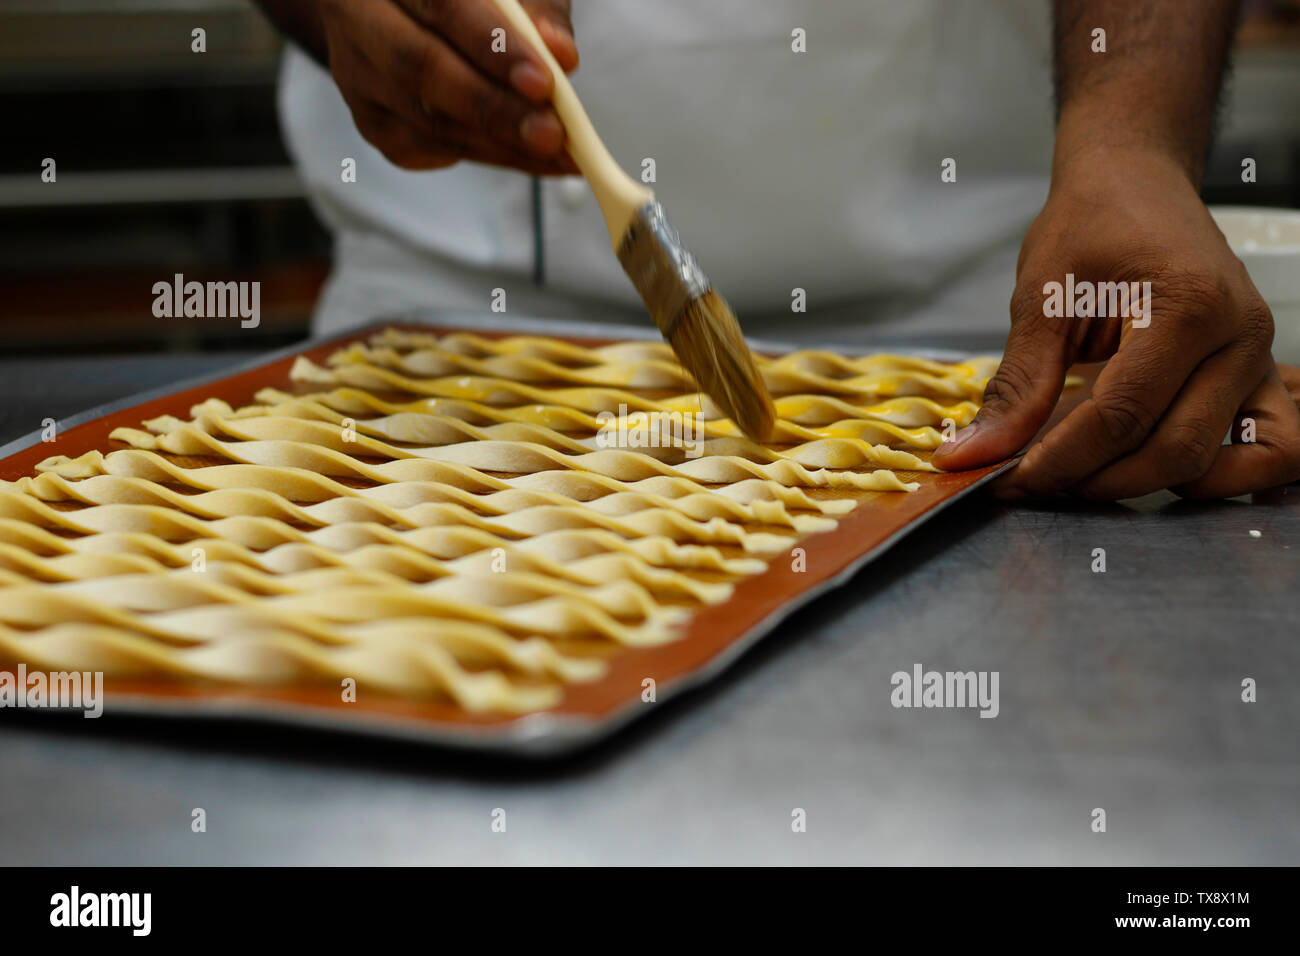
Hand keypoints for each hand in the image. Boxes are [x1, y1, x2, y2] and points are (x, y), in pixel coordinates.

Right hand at [318, 0, 578, 174]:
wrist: (415, 11)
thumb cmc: (478, 0)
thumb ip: (537, 8)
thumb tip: (562, 57)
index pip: (440, 5)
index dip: (492, 46)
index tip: (544, 83)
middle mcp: (356, 18)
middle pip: (419, 70)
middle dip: (493, 109)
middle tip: (552, 136)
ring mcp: (355, 75)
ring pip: (423, 120)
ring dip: (497, 145)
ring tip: (557, 157)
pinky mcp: (370, 120)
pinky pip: (425, 148)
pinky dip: (481, 154)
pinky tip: (524, 156)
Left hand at [933, 147, 1299, 498]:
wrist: (1137, 186)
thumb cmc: (1093, 224)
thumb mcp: (1041, 298)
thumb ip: (1018, 384)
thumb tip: (977, 453)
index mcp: (1189, 306)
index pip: (1122, 415)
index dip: (1059, 459)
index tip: (1007, 479)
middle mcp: (1240, 337)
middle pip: (1174, 449)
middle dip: (1097, 479)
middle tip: (1036, 478)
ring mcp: (1260, 360)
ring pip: (1219, 461)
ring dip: (1149, 484)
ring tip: (1085, 472)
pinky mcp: (1260, 377)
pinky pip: (1268, 449)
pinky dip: (1219, 476)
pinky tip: (1151, 470)